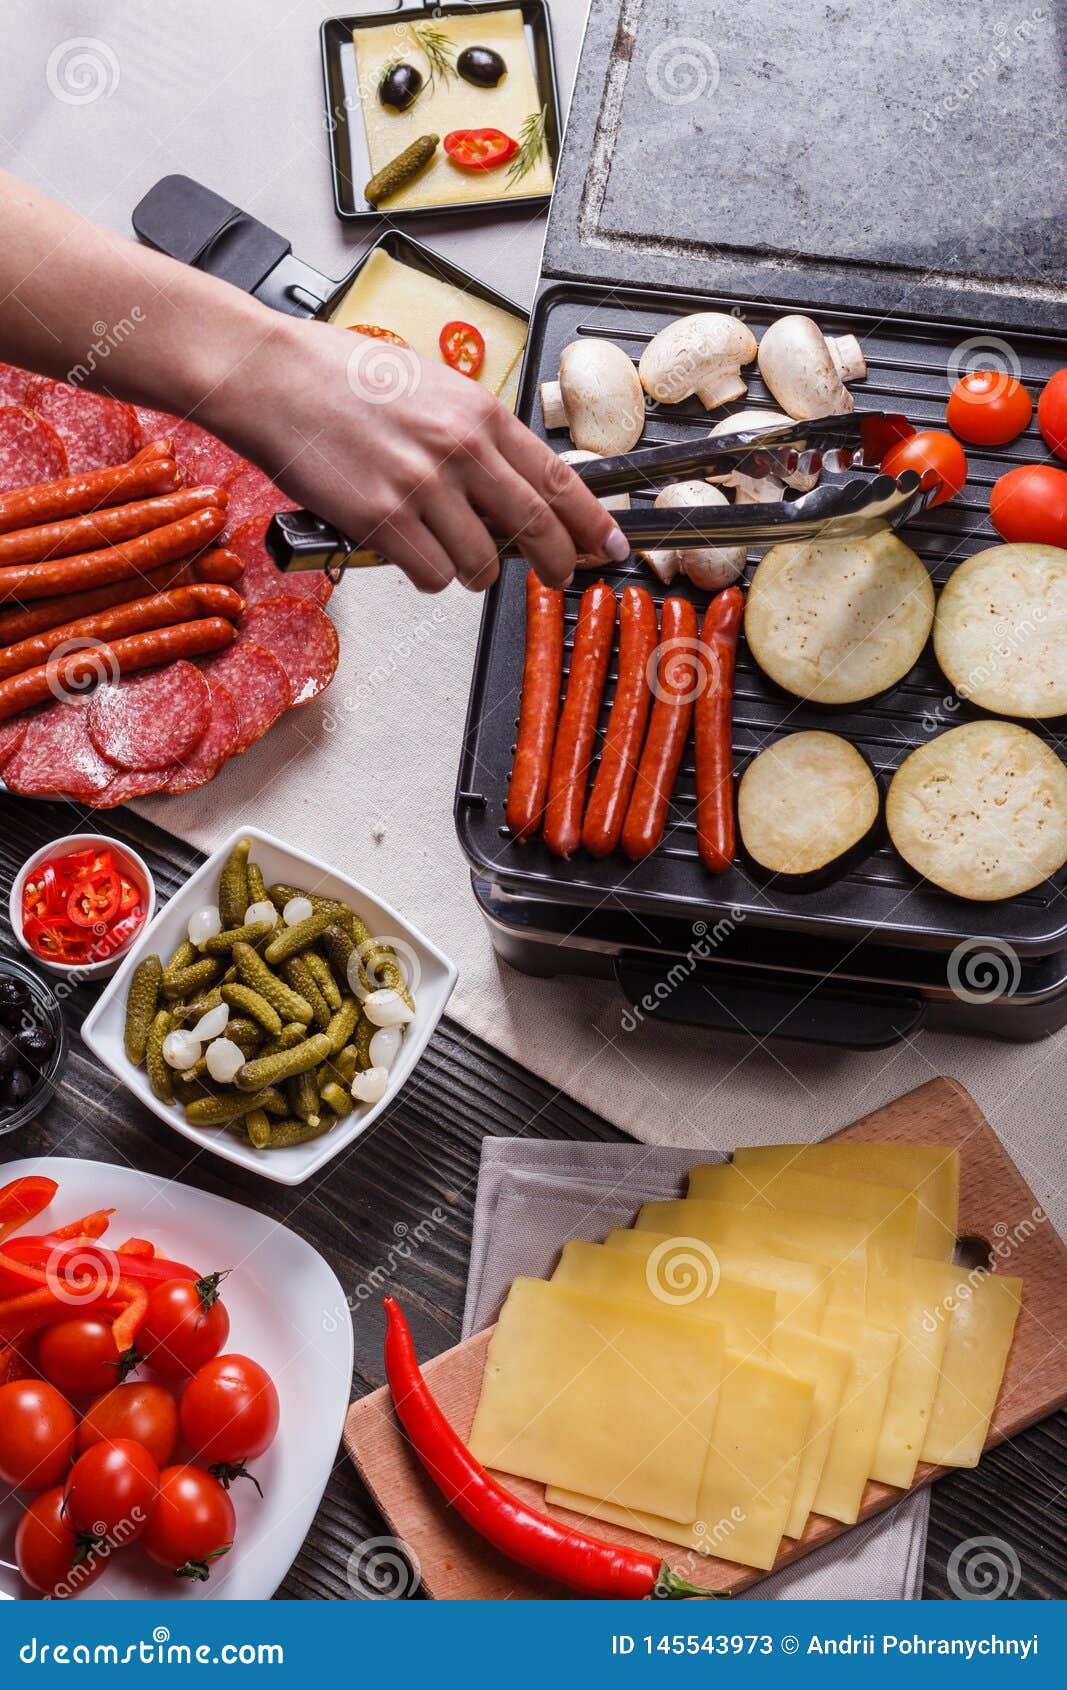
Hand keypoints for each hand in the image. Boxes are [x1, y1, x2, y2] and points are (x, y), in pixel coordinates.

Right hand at [210, 315, 629, 592]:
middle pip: (536, 529)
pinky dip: (426, 575)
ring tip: (449, 550)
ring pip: (480, 564)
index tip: (610, 544)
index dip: (593, 522)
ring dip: (472, 569)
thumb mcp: (430, 386)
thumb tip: (511, 479)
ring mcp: (422, 489)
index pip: (560, 480)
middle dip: (554, 563)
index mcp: (480, 413)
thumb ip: (474, 431)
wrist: (269, 375)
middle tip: (556, 576)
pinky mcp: (381, 521)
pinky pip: (430, 576)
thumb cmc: (338, 376)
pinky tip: (409, 551)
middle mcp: (461, 450)